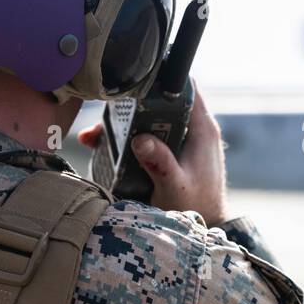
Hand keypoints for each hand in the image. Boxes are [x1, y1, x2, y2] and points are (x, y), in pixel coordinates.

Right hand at [77, 84, 229, 225]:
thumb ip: (160, 163)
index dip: (161, 78)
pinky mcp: (175, 151)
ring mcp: (184, 139)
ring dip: (124, 125)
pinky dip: (128, 138)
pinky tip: (102, 146)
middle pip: (161, 102)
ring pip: (151, 119)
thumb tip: (140, 139)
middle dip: (131, 106)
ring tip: (95, 135)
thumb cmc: (196, 206)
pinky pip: (150, 136)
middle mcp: (194, 129)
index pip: (185, 88)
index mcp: (202, 129)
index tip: (133, 79)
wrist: (207, 225)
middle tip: (104, 114)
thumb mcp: (174, 185)